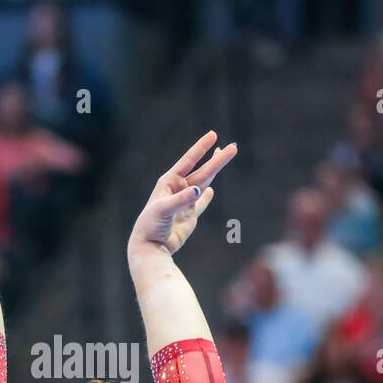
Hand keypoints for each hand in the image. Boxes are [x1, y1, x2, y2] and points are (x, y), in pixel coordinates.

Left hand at [129, 131, 236, 254]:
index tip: (214, 135)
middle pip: (202, 171)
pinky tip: (211, 189)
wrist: (149, 247)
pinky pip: (201, 204)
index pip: (189, 160)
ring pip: (204, 183)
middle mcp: (177, 189)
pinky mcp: (189, 216)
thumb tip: (201, 190)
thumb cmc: (151, 225)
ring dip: (215, 171)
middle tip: (233, 148)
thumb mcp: (164, 210)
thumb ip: (182, 199)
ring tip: (225, 156)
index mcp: (169, 182)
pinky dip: (206, 197)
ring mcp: (184, 202)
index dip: (201, 148)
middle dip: (217, 159)